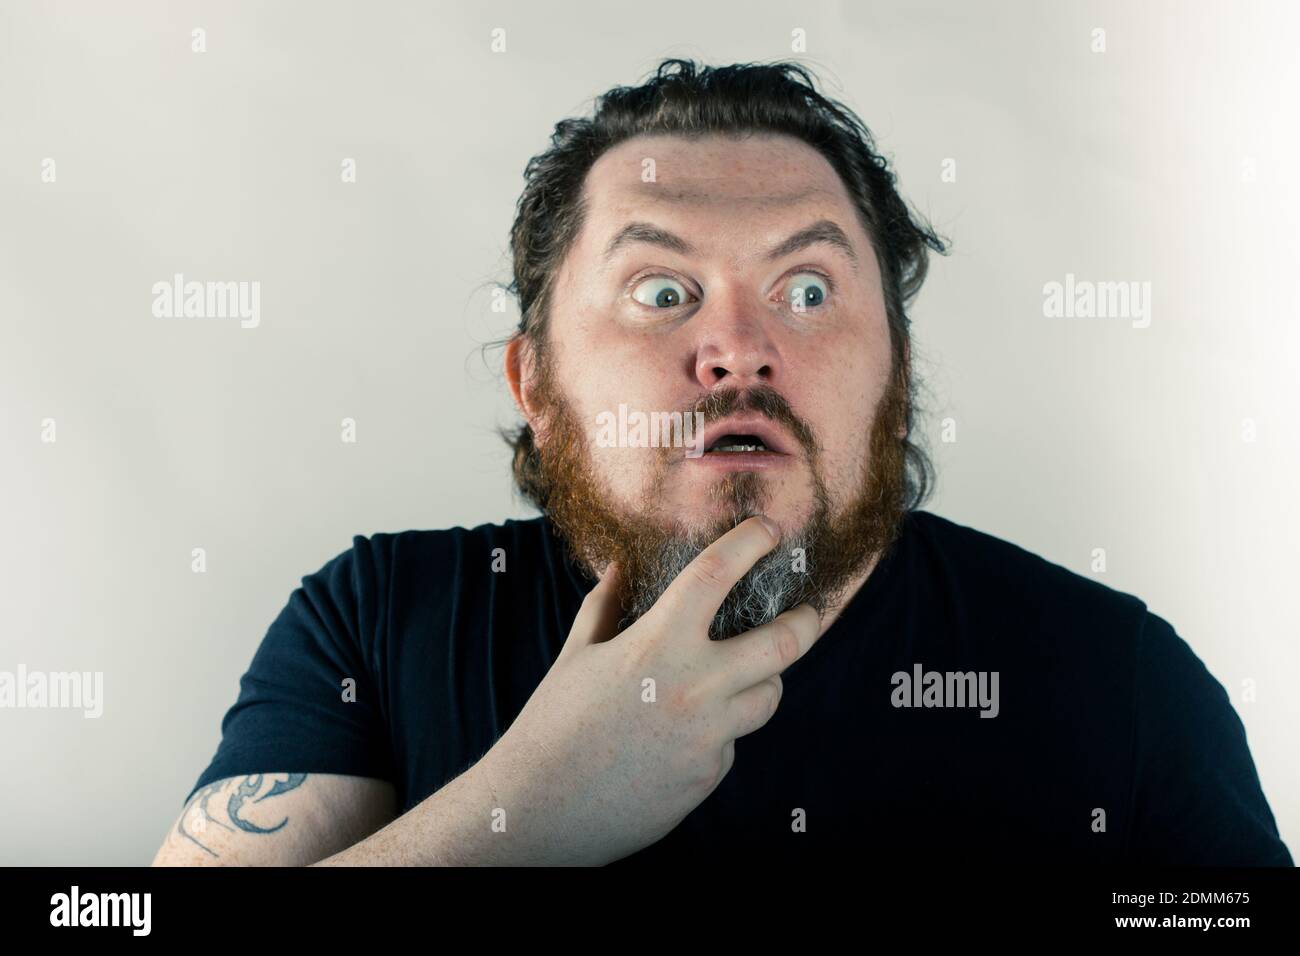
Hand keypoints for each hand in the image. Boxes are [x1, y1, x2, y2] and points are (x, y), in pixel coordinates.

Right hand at [471, 515, 823, 864]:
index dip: (750, 542)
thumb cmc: (553, 726)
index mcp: (657, 643)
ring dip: (761, 682)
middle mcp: (694, 685)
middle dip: (806, 622)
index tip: (767, 529)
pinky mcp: (709, 775)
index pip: (717, 573)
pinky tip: (678, 738)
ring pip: (768, 696)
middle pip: (784, 644)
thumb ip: (604, 606)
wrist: (540, 812)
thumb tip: (620, 566)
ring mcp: (708, 735)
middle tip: (808, 614)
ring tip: (734, 678)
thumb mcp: (577, 656)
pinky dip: (718, 732)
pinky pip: (732, 742)